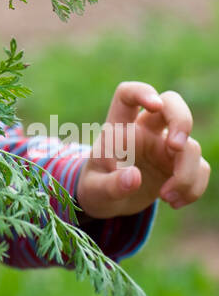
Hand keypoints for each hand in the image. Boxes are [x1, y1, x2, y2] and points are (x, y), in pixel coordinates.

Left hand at [75, 81, 209, 219]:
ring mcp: (165, 146)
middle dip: (181, 121)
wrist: (108, 203)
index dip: (142, 92)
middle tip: (176, 147)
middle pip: (171, 103)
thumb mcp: (96, 190)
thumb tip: (134, 177)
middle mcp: (145, 131)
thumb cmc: (97, 188)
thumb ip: (112, 184)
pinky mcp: (179, 165)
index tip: (154, 105)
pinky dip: (193, 187)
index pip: (127, 95)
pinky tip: (174, 202)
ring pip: (190, 146)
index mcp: (119, 128)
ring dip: (185, 175)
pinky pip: (200, 168)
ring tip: (166, 197)